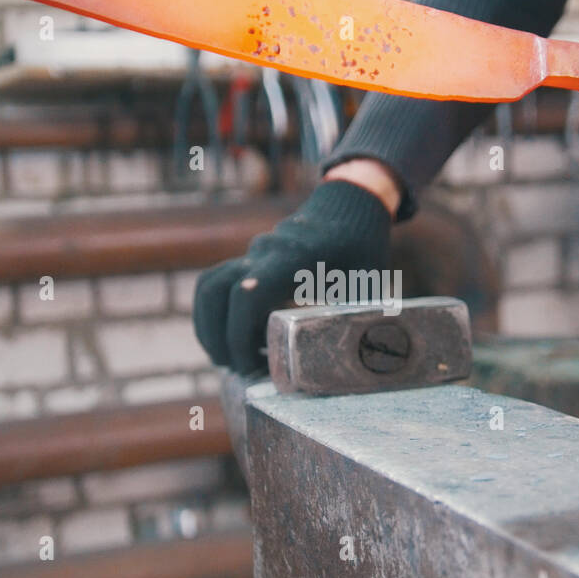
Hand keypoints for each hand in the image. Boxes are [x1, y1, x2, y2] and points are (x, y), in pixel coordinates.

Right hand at [193, 177, 393, 373]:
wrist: (348, 208)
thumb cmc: (362, 251)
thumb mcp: (370, 287)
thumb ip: (362, 325)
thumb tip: (363, 369)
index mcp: (294, 260)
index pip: (247, 294)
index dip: (240, 334)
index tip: (252, 364)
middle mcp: (264, 253)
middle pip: (214, 291)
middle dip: (217, 336)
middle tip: (236, 369)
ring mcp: (251, 255)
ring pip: (208, 286)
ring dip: (209, 326)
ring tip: (228, 359)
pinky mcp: (246, 262)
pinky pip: (213, 285)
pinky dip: (213, 314)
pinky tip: (233, 340)